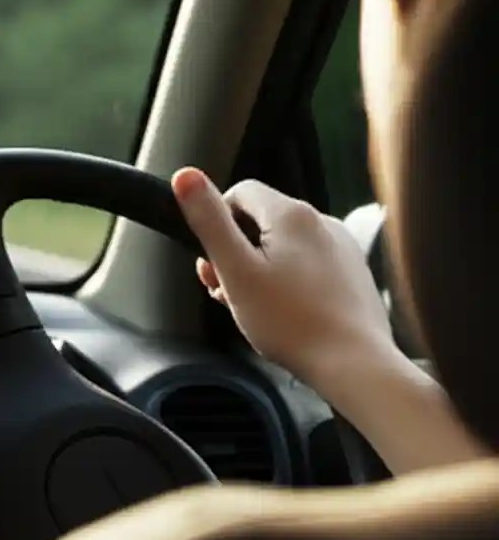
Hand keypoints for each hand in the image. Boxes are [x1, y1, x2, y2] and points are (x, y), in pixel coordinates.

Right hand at [171, 168, 393, 383]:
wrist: (354, 365)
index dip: (217, 222)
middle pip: (261, 221)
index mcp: (291, 214)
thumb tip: (185, 175)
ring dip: (259, 269)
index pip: (240, 192)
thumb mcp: (236, 271)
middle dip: (235, 251)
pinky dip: (287, 281)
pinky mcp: (352, 273)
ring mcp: (341, 247)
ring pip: (283, 245)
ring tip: (252, 307)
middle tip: (225, 290)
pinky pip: (307, 265)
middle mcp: (322, 221)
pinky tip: (283, 312)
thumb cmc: (290, 322)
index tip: (212, 260)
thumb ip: (209, 222)